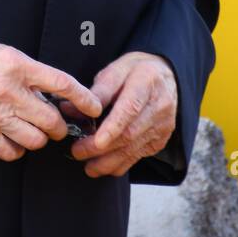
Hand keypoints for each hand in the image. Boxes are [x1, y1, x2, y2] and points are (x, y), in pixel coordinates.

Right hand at [0, 35, 102, 162]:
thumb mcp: (3, 52)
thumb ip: (27, 72)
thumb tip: (50, 93)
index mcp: (17, 65)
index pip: (62, 84)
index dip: (83, 98)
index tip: (94, 107)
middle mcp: (8, 91)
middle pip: (52, 121)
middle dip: (58, 126)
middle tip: (55, 124)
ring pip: (35, 141)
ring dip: (38, 138)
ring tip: (32, 131)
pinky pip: (10, 152)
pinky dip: (16, 149)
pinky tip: (12, 138)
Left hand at [57, 52, 177, 176]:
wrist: (166, 76)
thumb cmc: (136, 71)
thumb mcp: (116, 69)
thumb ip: (97, 91)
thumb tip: (71, 108)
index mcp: (146, 82)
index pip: (130, 108)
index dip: (113, 127)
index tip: (97, 141)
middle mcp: (158, 106)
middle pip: (129, 133)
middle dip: (101, 148)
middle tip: (78, 152)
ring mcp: (162, 125)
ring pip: (134, 149)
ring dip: (109, 162)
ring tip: (88, 167)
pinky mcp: (161, 139)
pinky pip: (139, 156)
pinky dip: (121, 164)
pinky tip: (105, 166)